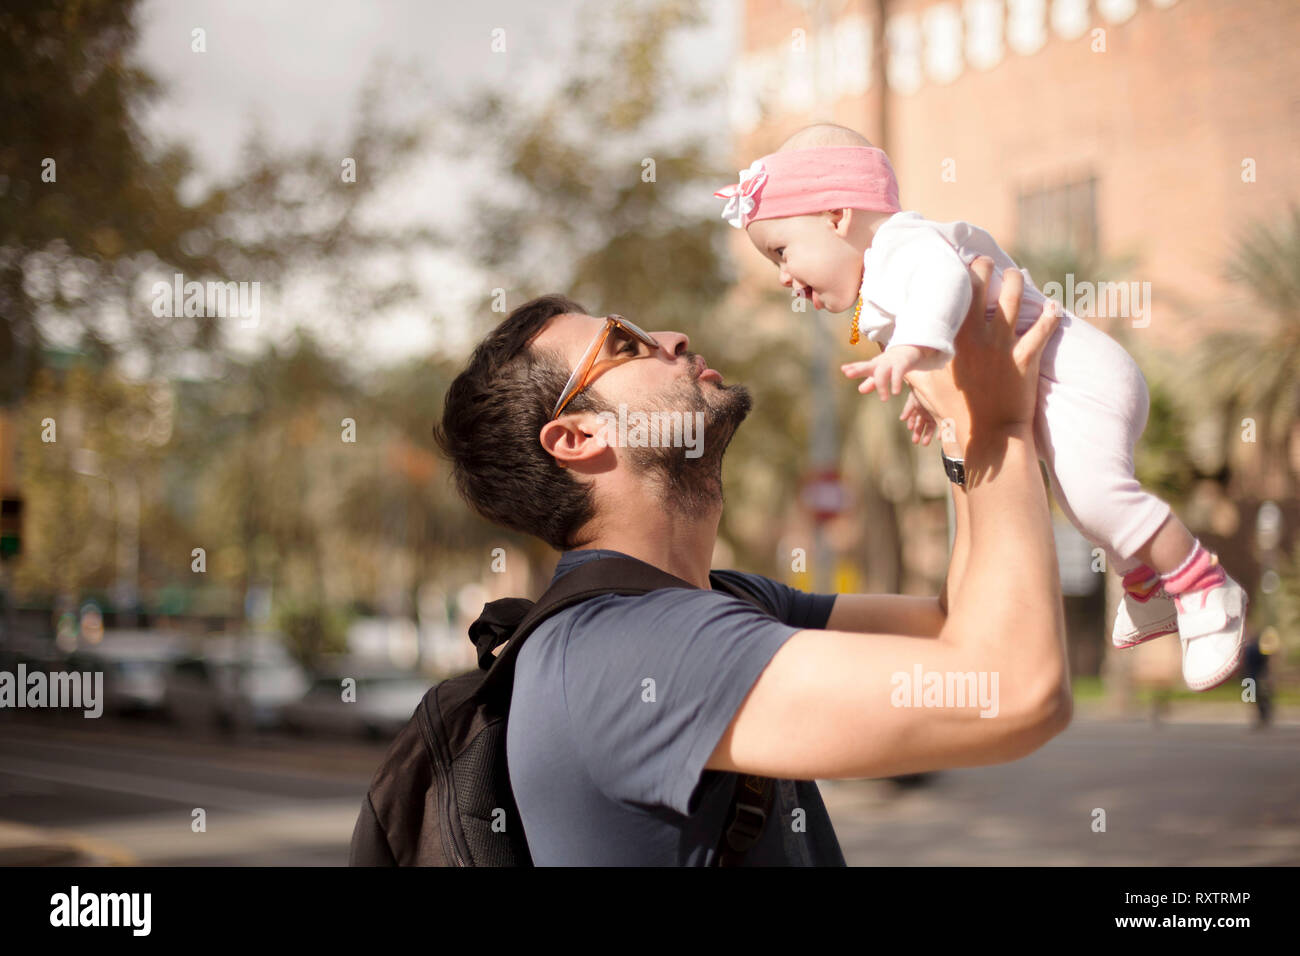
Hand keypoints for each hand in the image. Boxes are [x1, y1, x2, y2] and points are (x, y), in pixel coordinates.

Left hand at [841, 344, 932, 401]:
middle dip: (857, 370)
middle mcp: (880, 363)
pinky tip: (895, 392)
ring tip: (884, 399)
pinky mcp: (902, 364)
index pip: (862, 366)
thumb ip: (871, 382)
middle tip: (848, 374)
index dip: (853, 368)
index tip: (844, 370)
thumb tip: (860, 390)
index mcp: (874, 365)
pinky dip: (896, 382)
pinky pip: (898, 373)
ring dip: (881, 386)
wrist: (911, 350)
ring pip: (882, 373)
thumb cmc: (893, 363)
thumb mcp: (881, 372)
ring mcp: (891, 363)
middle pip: (867, 366)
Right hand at [902, 257, 1060, 449]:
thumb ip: (908, 366)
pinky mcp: (1026, 358)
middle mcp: (978, 336)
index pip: (954, 297)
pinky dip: (1049, 316)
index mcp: (953, 339)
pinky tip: (1052, 306)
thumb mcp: (924, 385)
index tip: (961, 265)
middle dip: (986, 268)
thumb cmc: (953, 410)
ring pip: (1014, 301)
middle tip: (988, 262)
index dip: (959, 275)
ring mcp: (1003, 346)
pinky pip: (1042, 330)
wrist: (988, 434)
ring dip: (1017, 283)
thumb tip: (883, 358)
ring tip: (1018, 275)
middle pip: (984, 288)